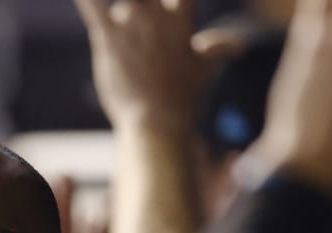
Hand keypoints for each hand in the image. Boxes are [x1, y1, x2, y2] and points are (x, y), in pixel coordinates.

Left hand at [73, 0, 234, 130]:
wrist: (159, 121)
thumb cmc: (182, 97)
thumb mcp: (204, 68)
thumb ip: (218, 49)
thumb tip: (239, 47)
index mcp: (180, 18)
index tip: (172, 1)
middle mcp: (156, 16)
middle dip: (140, 0)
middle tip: (140, 10)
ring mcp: (132, 26)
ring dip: (123, 6)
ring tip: (121, 26)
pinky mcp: (108, 39)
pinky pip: (92, 5)